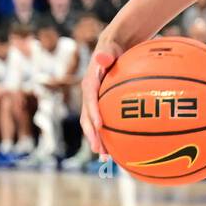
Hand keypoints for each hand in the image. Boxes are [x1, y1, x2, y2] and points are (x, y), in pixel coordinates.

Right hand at [79, 32, 123, 154]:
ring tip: (105, 158)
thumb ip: (106, 53)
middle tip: (100, 150)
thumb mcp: (109, 48)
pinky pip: (103, 123)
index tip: (101, 126)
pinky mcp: (101, 106)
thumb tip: (102, 56)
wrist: (112, 48)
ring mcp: (94, 102)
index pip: (90, 100)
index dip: (94, 113)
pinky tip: (118, 149)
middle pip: (88, 118)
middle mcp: (89, 95)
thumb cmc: (113, 48)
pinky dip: (108, 135)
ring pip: (93, 125)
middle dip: (93, 135)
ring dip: (98, 141)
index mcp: (89, 83)